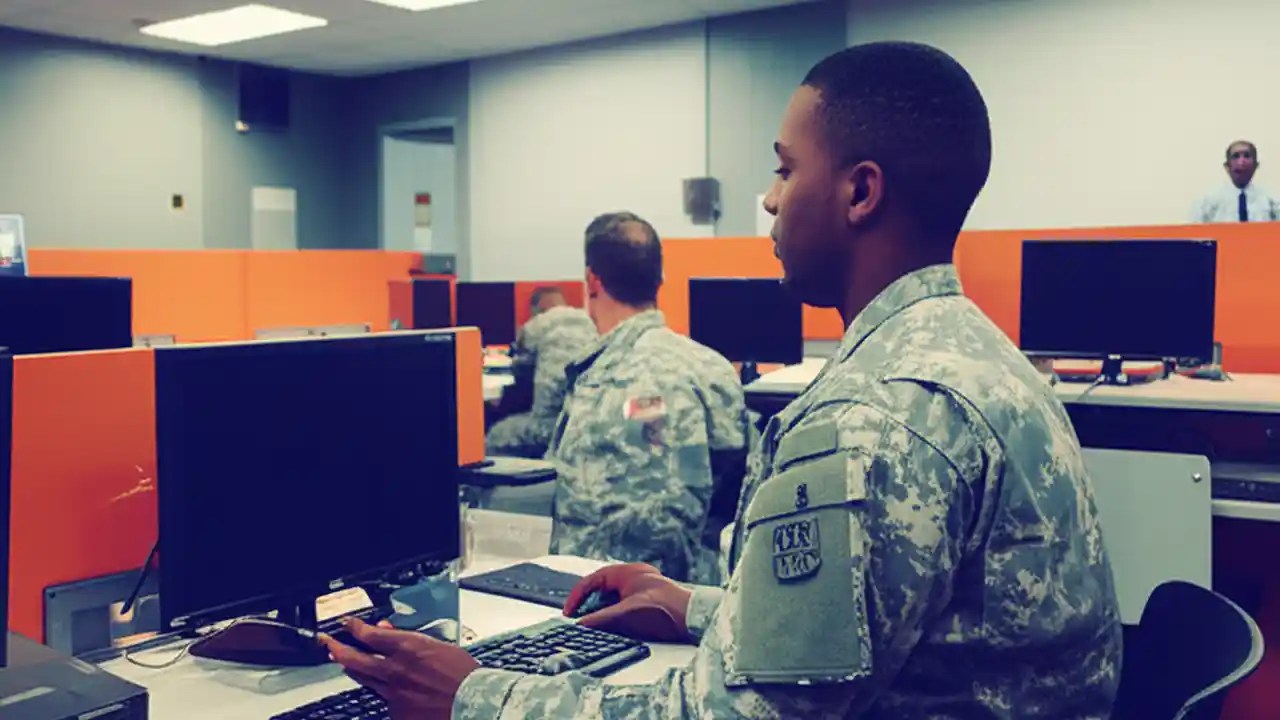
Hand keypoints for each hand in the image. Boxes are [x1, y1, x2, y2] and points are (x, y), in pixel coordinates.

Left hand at [320, 618, 479, 719]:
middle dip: (337, 648)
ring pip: (363, 679)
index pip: (369, 635)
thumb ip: (410, 639)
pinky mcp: (397, 712)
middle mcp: (395, 670)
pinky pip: (382, 699)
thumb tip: (388, 632)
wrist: (474, 703)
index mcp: (408, 648)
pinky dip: (382, 691)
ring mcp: (393, 693)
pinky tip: (387, 689)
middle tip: (327, 642)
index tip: (348, 624)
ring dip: (352, 668)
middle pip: (354, 658)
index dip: (354, 628)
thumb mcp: (439, 645)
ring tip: (344, 661)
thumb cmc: (463, 674)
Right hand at [564, 563, 692, 643]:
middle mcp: (635, 576)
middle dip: (589, 604)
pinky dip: (615, 614)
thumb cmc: (662, 610)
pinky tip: (613, 627)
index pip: (593, 580)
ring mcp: (645, 587)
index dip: (578, 596)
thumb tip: (579, 625)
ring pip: (615, 597)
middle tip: (579, 620)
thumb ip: (600, 619)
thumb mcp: (626, 615)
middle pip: (603, 588)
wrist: (693, 618)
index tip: (569, 613)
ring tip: (594, 625)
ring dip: (603, 610)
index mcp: (627, 572)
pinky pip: (626, 604)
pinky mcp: (652, 600)